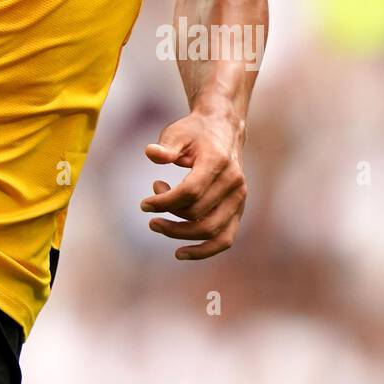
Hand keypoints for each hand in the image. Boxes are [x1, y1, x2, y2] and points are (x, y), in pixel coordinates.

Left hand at [140, 112, 247, 259]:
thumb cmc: (195, 133)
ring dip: (179, 233)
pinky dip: (204, 251)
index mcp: (218, 162)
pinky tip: (180, 253)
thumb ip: (166, 147)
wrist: (223, 130)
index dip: (165, 201)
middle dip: (168, 213)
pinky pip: (225, 239)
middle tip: (149, 206)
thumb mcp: (177, 133)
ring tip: (156, 224)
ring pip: (211, 230)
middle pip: (198, 212)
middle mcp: (233, 183)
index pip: (191, 191)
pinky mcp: (238, 210)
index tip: (144, 204)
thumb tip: (151, 154)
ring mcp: (239, 199)